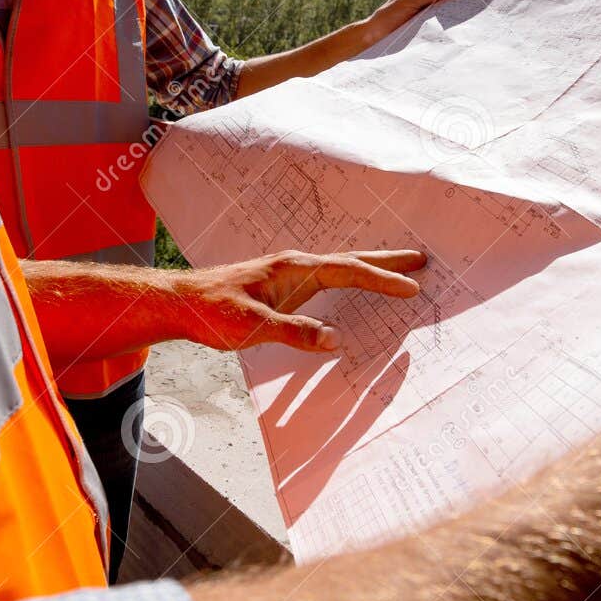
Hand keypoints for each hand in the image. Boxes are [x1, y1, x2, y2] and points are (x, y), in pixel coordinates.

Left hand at [177, 250, 426, 352]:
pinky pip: (326, 279)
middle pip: (351, 261)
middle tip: (420, 260)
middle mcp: (295, 267)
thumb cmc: (212, 312)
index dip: (382, 280)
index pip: (348, 271)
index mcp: (294, 270)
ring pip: (339, 268)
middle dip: (386, 262)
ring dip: (370, 269)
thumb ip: (294, 332)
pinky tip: (351, 285)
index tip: (412, 288)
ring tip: (396, 269)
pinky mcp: (281, 287)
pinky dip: (349, 279)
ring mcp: (288, 275)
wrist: (180, 302)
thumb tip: (334, 340)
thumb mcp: (252, 327)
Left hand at [360, 0, 458, 43]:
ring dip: (450, 12)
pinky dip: (444, 22)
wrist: (375, 36)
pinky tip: (453, 24)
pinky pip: (436, 20)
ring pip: (441, 9)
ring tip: (467, 14)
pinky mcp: (422, 23)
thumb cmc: (389, 15)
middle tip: (473, 1)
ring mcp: (422, 10)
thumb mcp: (411, 1)